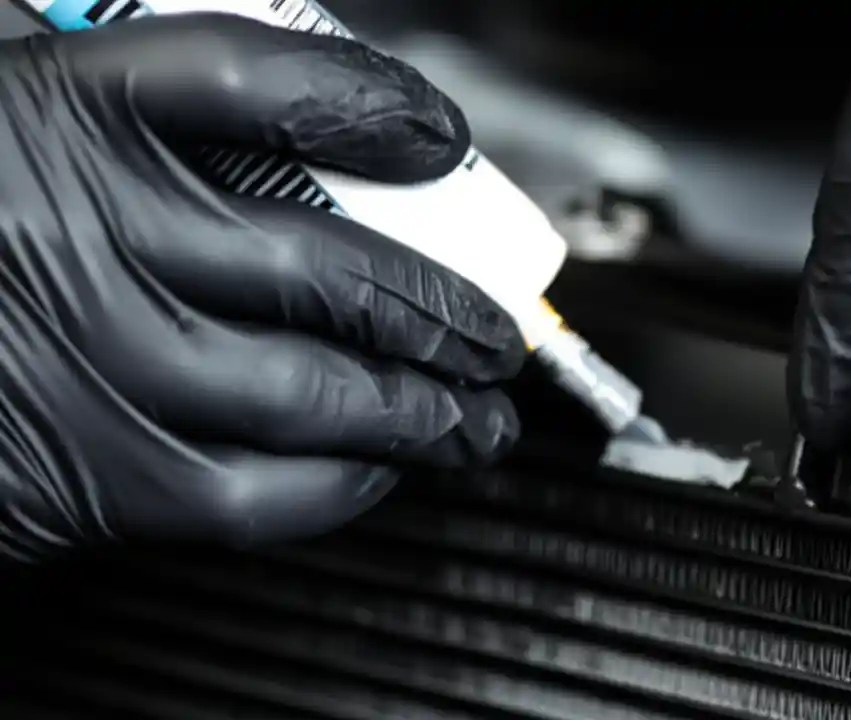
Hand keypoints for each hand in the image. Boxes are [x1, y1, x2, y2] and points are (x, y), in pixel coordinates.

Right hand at [0, 14, 523, 561]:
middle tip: (495, 334)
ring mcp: (94, 363)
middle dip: (446, 310)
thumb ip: (130, 115)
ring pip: (319, 393)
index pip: (265, 82)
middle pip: (331, 266)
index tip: (439, 139)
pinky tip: (376, 468)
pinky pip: (257, 493)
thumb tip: (299, 130)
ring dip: (428, 413)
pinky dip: (342, 483)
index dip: (377, 104)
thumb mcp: (8, 119)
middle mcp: (86, 237)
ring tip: (478, 422)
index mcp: (60, 114)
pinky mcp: (85, 475)